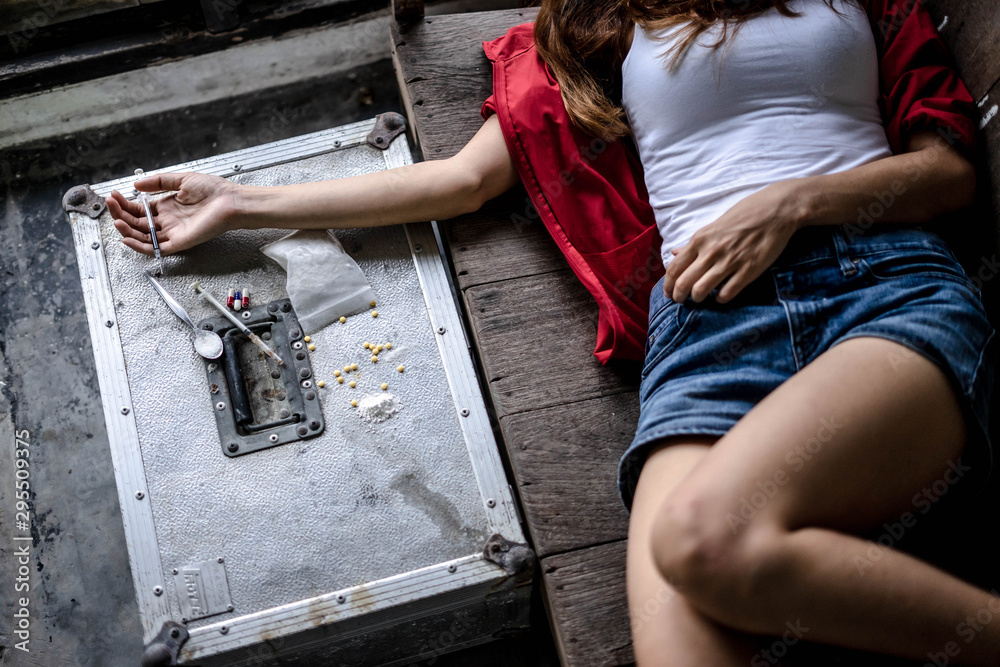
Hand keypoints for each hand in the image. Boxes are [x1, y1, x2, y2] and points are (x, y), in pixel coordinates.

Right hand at [106, 172, 239, 255]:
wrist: (231, 201)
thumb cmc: (214, 190)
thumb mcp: (181, 180)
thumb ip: (158, 182)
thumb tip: (136, 184)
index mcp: (166, 207)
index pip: (138, 209)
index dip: (124, 204)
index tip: (113, 195)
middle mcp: (167, 221)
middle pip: (136, 223)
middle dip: (120, 214)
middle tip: (110, 204)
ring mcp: (172, 232)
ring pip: (142, 236)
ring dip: (126, 229)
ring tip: (115, 219)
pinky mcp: (179, 242)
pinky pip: (156, 248)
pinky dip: (140, 246)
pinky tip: (127, 238)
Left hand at [663, 179, 808, 303]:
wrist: (775, 211)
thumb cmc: (744, 215)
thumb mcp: (713, 226)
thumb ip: (694, 243)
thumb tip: (675, 253)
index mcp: (700, 240)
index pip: (674, 268)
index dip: (668, 285)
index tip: (669, 293)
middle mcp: (711, 252)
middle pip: (684, 283)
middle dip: (679, 296)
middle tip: (682, 301)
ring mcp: (729, 262)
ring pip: (701, 291)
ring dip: (698, 299)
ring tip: (701, 298)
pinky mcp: (748, 271)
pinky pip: (726, 294)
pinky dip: (720, 299)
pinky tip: (722, 295)